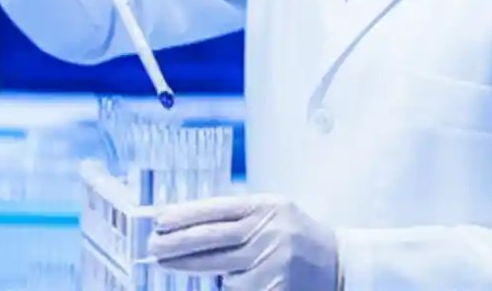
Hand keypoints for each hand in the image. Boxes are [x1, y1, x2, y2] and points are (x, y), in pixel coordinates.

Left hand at [148, 194, 339, 289]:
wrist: (339, 265)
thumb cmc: (296, 235)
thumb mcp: (272, 212)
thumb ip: (237, 215)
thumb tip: (186, 223)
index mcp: (266, 207)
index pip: (216, 210)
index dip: (184, 216)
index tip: (159, 221)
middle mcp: (270, 233)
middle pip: (211, 240)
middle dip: (176, 245)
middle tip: (152, 247)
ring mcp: (272, 263)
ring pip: (220, 269)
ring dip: (192, 267)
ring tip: (169, 264)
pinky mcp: (274, 288)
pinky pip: (236, 288)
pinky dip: (225, 285)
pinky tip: (219, 280)